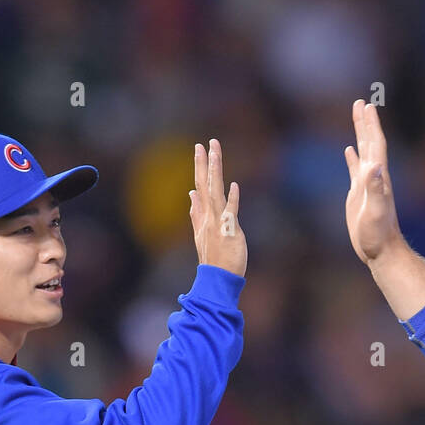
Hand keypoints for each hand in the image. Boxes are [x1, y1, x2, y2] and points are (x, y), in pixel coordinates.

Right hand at [189, 138, 246, 276]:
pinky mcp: (229, 232)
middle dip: (203, 164)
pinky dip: (231, 199)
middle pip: (204, 186)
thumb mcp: (202, 234)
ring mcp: (217, 224)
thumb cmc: (214, 260)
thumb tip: (191, 196)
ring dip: (214, 172)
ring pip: (214, 193)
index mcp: (203, 218)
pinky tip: (233, 185)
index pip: (200, 188)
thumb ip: (196, 214)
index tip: (200, 150)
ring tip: (214, 152)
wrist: (217, 281)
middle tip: (203, 144)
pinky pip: (230, 213)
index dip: (200, 168)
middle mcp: (208, 218)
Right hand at [344, 99, 404, 264]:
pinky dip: (352, 158)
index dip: (371, 125)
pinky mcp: (358, 194)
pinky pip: (355, 170)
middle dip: (365, 122)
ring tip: (357, 117)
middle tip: (360, 102)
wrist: (380, 250)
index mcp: (378, 177)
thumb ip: (376, 188)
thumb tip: (374, 166)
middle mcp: (373, 176)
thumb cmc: (378, 234)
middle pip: (369, 143)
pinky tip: (349, 150)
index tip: (367, 106)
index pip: (375, 144)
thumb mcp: (376, 211)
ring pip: (362, 152)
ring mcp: (365, 185)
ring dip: (359, 134)